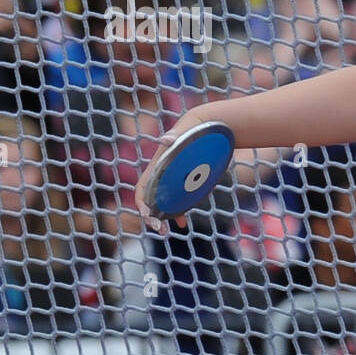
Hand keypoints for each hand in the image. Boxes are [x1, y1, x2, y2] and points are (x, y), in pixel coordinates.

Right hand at [134, 108, 203, 234]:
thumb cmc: (199, 125)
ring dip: (163, 216)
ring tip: (167, 230)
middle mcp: (163, 173)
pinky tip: (183, 223)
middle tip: (160, 229)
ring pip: (163, 202)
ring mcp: (175, 178)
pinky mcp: (187, 180)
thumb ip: (177, 134)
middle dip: (151, 215)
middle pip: (150, 198)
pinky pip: (178, 200)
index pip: (143, 186)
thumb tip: (165, 139)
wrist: (213, 124)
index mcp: (159, 163)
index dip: (142, 201)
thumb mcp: (189, 127)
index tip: (148, 215)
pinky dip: (178, 212)